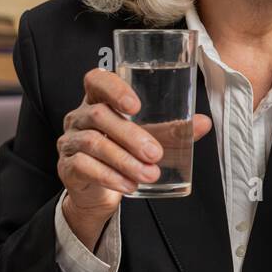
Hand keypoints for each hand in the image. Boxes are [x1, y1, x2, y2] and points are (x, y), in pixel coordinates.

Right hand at [58, 68, 211, 249]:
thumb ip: (172, 129)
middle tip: (155, 154)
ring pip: (94, 144)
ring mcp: (70, 140)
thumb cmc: (123, 152)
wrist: (98, 191)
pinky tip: (129, 185)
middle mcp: (80, 116)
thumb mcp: (148, 138)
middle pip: (100, 116)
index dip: (114, 89)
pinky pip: (85, 167)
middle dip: (131, 135)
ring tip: (149, 174)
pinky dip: (110, 177)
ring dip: (125, 161)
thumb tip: (203, 122)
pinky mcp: (67, 166)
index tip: (136, 106)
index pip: (97, 80)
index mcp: (99, 100)